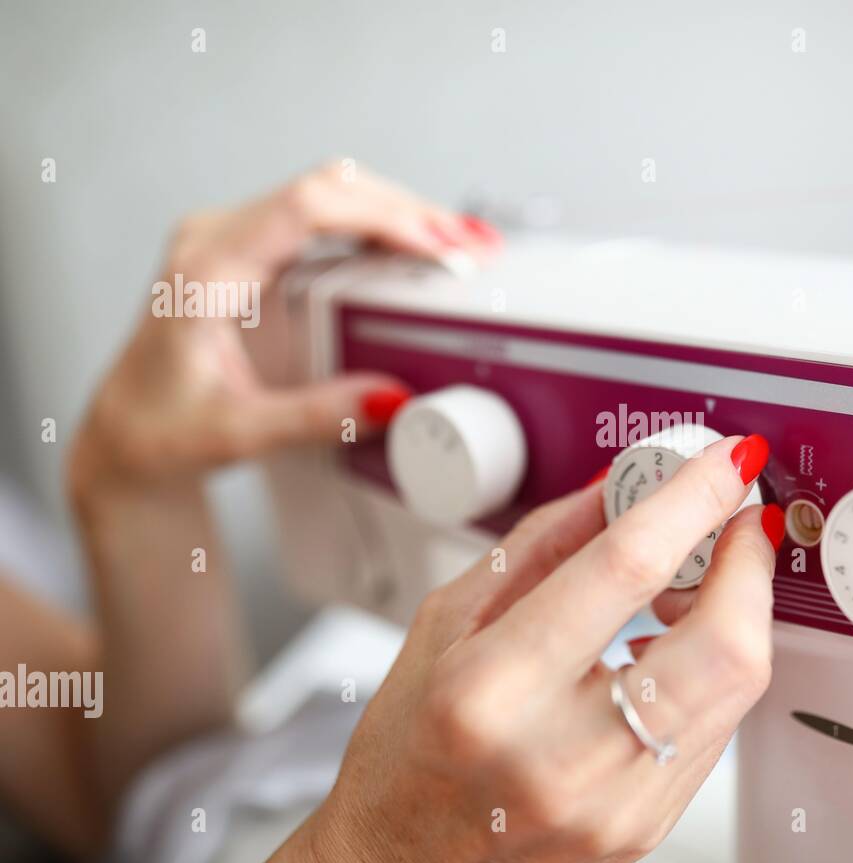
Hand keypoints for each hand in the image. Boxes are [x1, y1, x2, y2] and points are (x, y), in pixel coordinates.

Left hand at [64, 164, 500, 802]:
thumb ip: (316, 418)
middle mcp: (217, 237)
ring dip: (400, 213)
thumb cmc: (164, 430)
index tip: (441, 248)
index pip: (307, 209)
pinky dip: (379, 227)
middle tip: (473, 245)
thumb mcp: (240, 433)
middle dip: (410, 212)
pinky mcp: (253, 250)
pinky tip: (417, 248)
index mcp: (205, 269)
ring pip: (332, 193)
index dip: (384, 218)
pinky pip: (325, 216)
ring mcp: (235, 237)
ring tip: (460, 243)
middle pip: (330, 189)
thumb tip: (394, 399)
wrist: (128, 434)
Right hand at [272, 435, 784, 862]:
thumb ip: (545, 543)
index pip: (625, 569)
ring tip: (697, 578)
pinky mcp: (646, 827)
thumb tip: (620, 485)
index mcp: (493, 691)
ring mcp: (615, 805)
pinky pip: (716, 729)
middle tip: (734, 519)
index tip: (721, 462)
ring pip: (738, 688)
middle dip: (746, 561)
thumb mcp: (450, 620)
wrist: (401, 861)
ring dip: (739, 610)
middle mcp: (562, 757)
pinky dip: (712, 669)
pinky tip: (674, 645)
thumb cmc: (408, 747)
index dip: (690, 499)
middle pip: (722, 643)